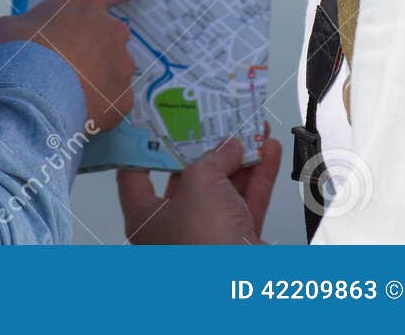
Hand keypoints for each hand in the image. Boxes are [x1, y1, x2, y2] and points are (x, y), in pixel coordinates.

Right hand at [0, 0, 139, 131]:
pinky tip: (76, 109)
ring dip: (96, 75)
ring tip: (67, 92)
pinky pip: (113, 99)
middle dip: (92, 45)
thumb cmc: (17, 56)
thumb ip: (28, 24)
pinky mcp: (123, 99)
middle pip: (109, 34)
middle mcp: (111, 30)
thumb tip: (21, 35)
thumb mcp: (9, 26)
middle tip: (65, 62)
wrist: (30, 102)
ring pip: (113, 67)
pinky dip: (99, 104)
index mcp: (86, 4)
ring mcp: (120, 65)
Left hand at [117, 135, 282, 243]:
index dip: (145, 147)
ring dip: (240, 159)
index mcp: (145, 219)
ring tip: (250, 130)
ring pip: (223, 189)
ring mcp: (207, 237)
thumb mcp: (199, 182)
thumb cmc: (203, 243)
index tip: (157, 124)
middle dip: (206, 149)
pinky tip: (269, 152)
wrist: (241, 283)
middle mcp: (173, 230)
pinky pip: (247, 202)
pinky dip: (259, 177)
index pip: (135, 177)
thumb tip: (228, 147)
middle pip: (188, 179)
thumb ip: (213, 157)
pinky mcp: (237, 242)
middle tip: (214, 123)